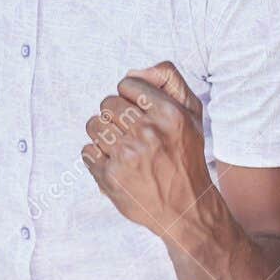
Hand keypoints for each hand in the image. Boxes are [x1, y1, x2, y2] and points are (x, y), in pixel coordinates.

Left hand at [81, 61, 218, 239]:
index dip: (129, 96)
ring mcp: (127, 156)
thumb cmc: (186, 158)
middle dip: (115, 115)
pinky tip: (115, 164)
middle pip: (107, 103)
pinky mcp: (110, 177)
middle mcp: (148, 133)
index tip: (136, 110)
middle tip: (129, 131)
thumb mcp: (192, 114)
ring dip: (103, 134)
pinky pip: (87, 151)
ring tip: (120, 147)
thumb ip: (169, 81)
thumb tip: (134, 71)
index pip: (127, 84)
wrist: (185, 209)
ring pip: (93, 125)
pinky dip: (97, 157)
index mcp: (169, 114)